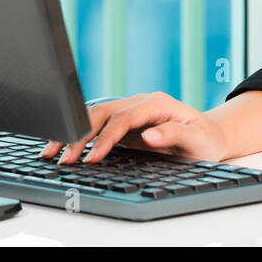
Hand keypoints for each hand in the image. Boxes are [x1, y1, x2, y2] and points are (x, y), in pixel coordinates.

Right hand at [40, 91, 231, 163]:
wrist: (209, 137)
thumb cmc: (206, 140)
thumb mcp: (198, 139)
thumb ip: (175, 134)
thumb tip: (149, 134)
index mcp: (157, 103)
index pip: (124, 118)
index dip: (106, 137)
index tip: (93, 157)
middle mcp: (140, 104)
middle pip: (103, 113)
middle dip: (81, 134)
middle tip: (64, 158)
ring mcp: (129, 112)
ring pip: (94, 116)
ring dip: (73, 133)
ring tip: (52, 152)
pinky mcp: (122, 124)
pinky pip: (95, 126)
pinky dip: (78, 135)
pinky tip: (63, 146)